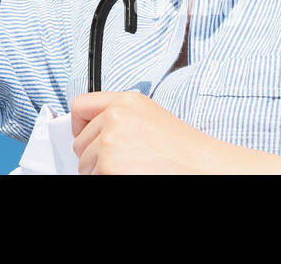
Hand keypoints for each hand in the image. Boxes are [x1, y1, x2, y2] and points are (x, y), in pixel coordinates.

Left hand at [69, 90, 229, 173]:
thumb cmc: (182, 148)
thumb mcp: (149, 116)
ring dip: (101, 171)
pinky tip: (130, 174)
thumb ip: (119, 115)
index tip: (83, 134)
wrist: (203, 167)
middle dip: (93, 154)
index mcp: (125, 101)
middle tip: (119, 161)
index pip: (79, 106)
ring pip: (85, 164)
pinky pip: (94, 177)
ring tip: (130, 168)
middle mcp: (115, 118)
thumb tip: (91, 129)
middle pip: (80, 141)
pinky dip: (106, 179)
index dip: (78, 124)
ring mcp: (110, 143)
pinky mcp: (109, 167)